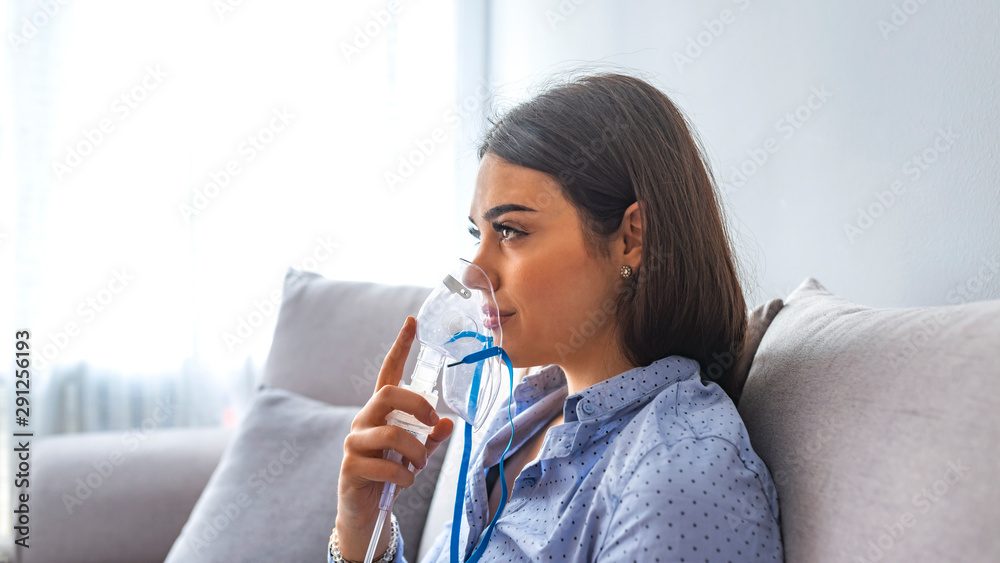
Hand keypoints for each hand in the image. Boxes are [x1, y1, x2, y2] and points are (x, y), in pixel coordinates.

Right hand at [335, 316, 454, 557]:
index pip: (388, 372)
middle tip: (433, 424)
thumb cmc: (390, 474)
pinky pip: (387, 465)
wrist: (364, 511)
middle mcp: (364, 420)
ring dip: (417, 453)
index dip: (400, 346)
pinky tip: (406, 482)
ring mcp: (354, 442)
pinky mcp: (351, 466)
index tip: (411, 322)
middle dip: (417, 405)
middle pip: (389, 394)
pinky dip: (405, 477)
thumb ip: (430, 438)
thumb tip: (448, 423)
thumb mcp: (416, 454)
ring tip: (419, 468)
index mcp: (380, 411)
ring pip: (392, 434)